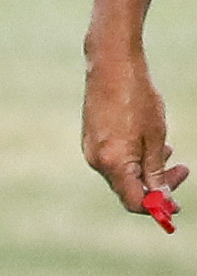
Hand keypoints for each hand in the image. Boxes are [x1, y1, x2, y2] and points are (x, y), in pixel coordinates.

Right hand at [83, 48, 189, 216]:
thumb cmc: (137, 99)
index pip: (134, 201)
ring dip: (147, 170)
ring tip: (169, 150)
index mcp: (115, 163)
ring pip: (122, 174)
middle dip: (156, 186)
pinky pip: (114, 160)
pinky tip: (148, 142)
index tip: (176, 205)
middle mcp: (97, 161)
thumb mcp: (155, 137)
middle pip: (128, 189)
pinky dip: (133, 159)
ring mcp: (91, 150)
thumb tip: (161, 197)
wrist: (111, 68)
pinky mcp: (90, 140)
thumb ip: (156, 170)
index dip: (157, 207)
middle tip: (184, 170)